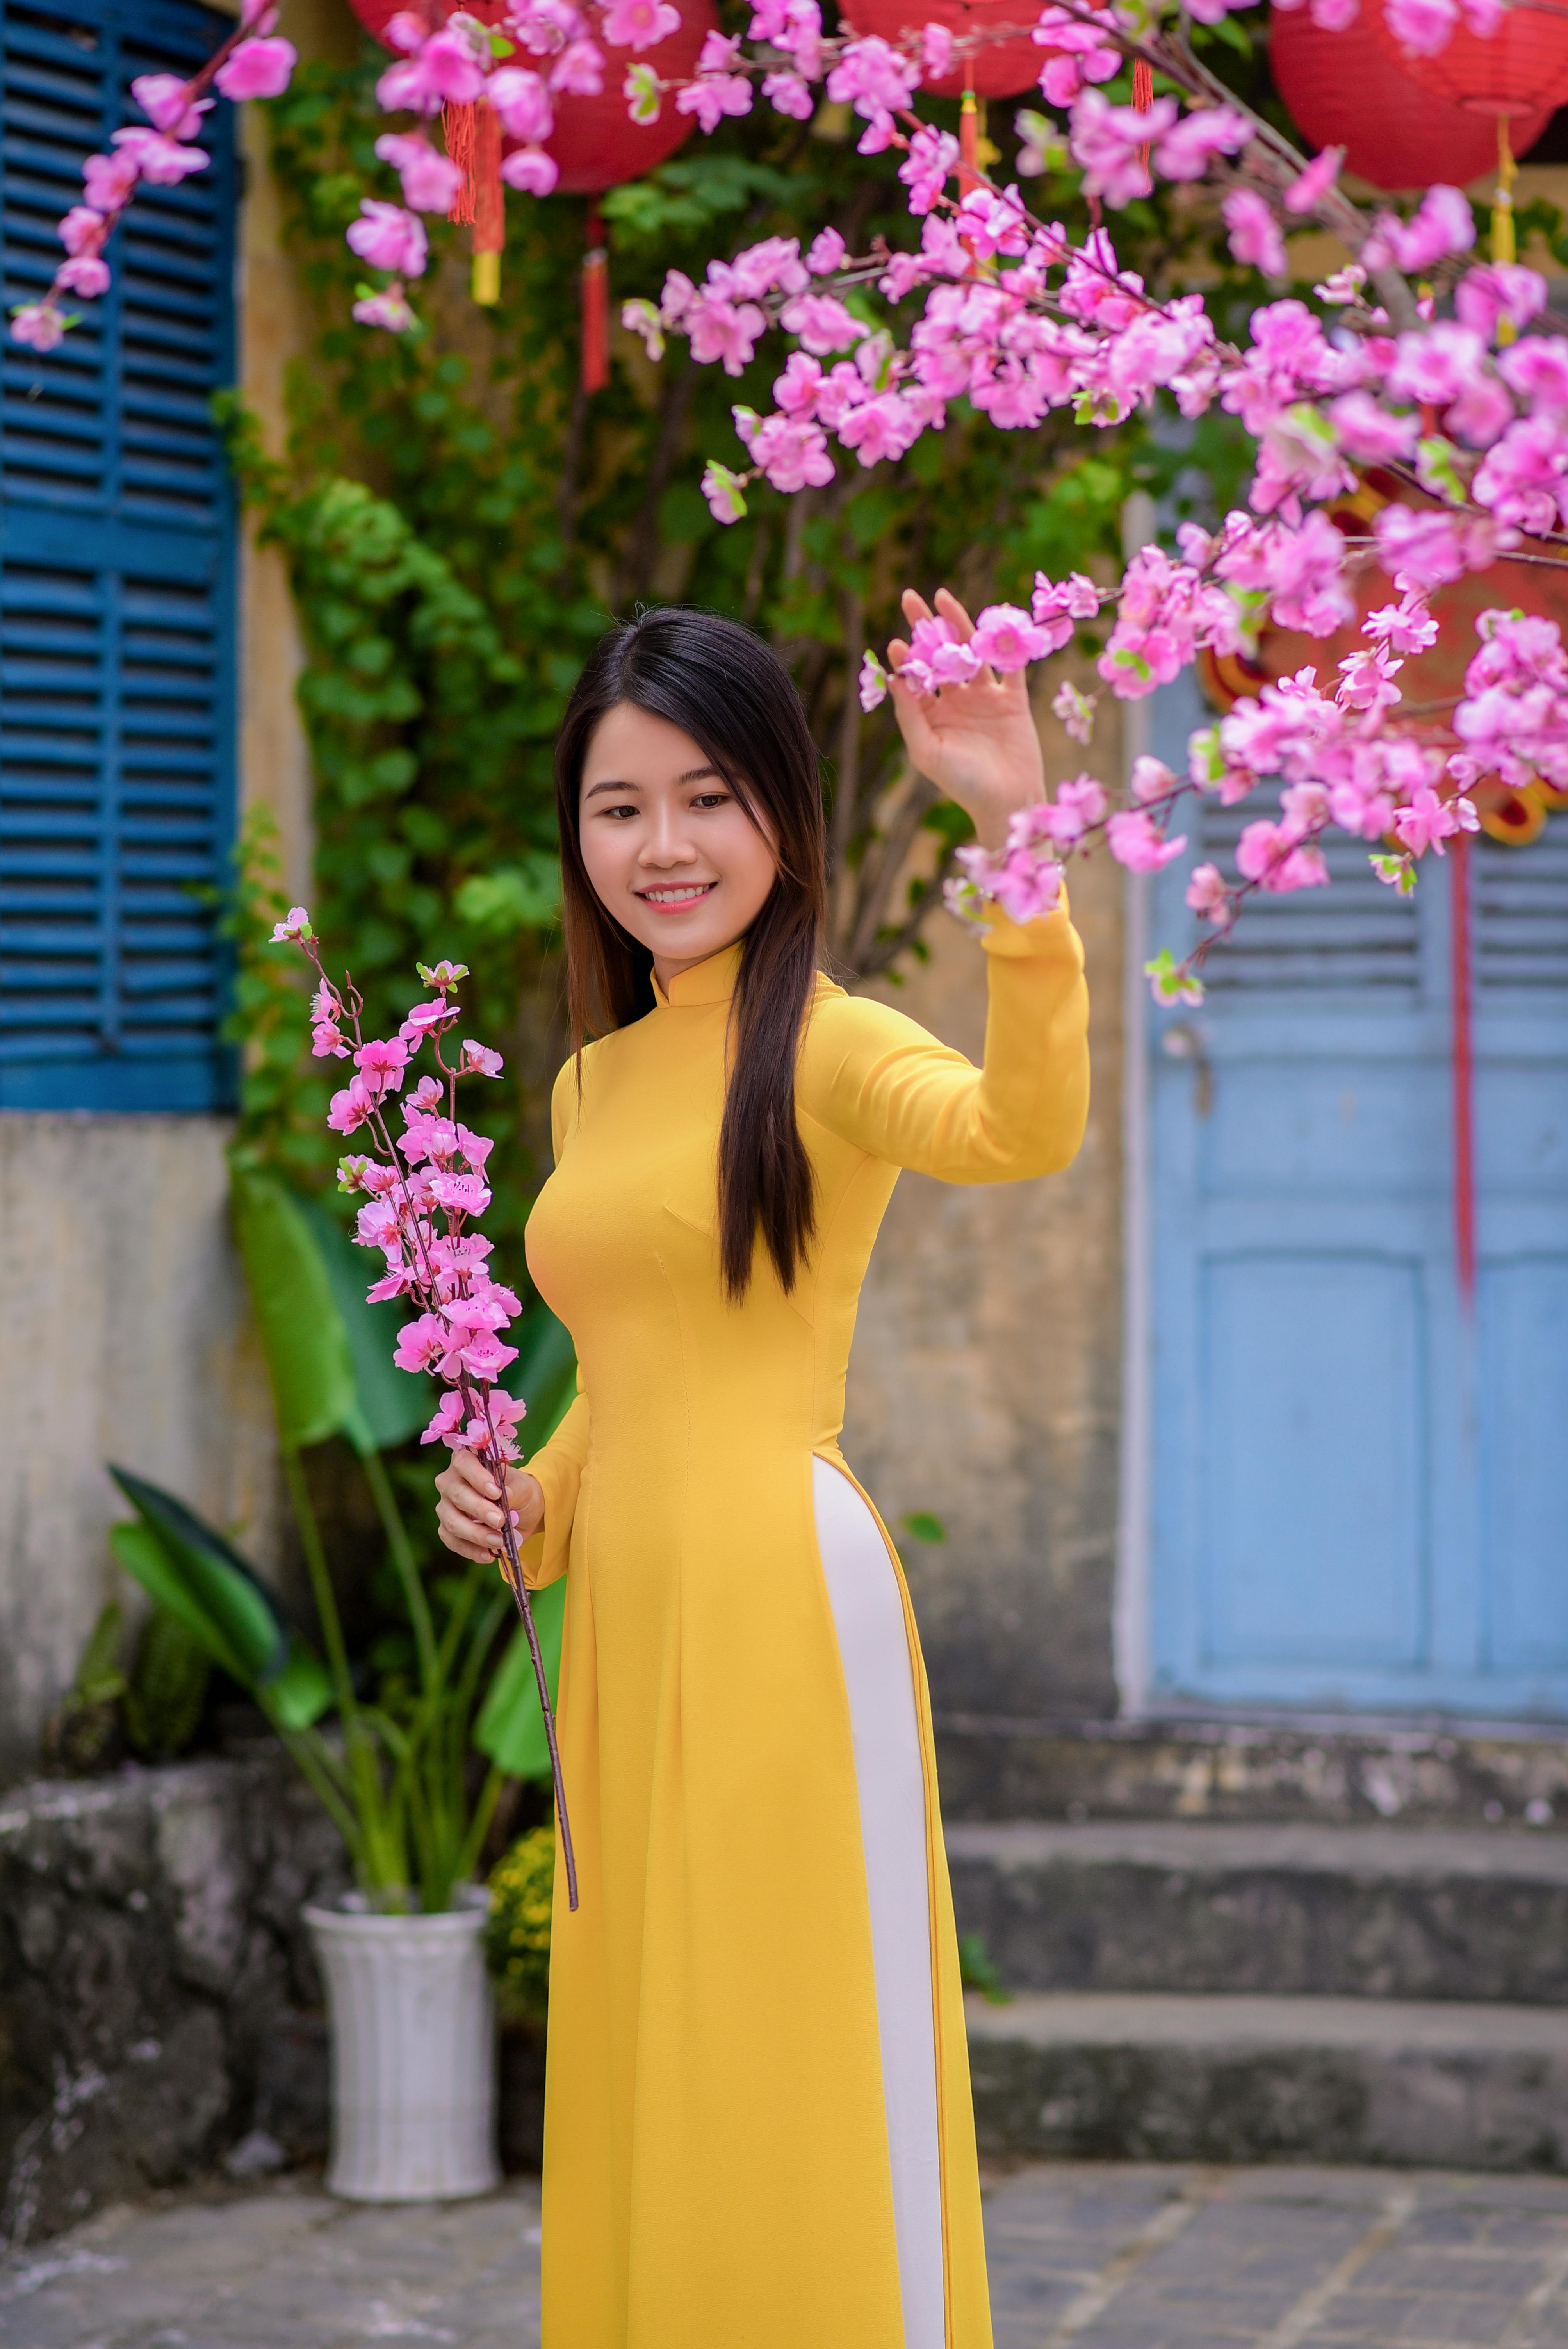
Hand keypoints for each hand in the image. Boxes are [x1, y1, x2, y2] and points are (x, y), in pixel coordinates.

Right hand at [435, 1450, 544, 1564]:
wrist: (521, 1510)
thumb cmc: (519, 1491)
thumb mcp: (523, 1487)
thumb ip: (514, 1490)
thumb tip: (505, 1497)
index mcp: (467, 1461)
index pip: (464, 1463)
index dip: (477, 1477)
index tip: (497, 1492)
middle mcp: (450, 1481)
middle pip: (457, 1494)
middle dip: (480, 1510)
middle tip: (501, 1521)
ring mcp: (445, 1506)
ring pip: (452, 1521)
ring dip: (477, 1534)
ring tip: (499, 1541)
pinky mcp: (446, 1529)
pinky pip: (453, 1541)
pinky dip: (471, 1550)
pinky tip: (489, 1555)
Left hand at [886, 587, 1044, 850]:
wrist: (1006, 801)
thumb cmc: (961, 783)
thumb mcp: (927, 752)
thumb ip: (910, 714)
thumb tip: (894, 677)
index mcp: (933, 714)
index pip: (916, 677)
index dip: (906, 658)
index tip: (896, 642)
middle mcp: (957, 700)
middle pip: (940, 654)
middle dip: (926, 626)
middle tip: (910, 597)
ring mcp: (986, 696)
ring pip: (972, 652)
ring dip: (959, 624)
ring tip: (943, 597)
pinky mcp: (1014, 698)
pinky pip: (1011, 665)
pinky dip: (1007, 642)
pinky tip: (998, 617)